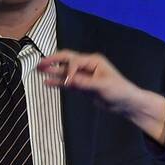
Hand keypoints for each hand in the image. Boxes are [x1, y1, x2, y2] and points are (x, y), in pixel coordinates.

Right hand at [37, 49, 164, 144]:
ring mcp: (84, 76)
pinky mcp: (82, 86)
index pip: (74, 61)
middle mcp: (87, 66)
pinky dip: (58, 83)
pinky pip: (67, 83)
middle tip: (39, 63)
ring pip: (65, 72)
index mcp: (94, 61)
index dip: (68, 70)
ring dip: (52, 71)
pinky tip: (47, 83)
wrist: (126, 103)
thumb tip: (69, 80)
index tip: (68, 83)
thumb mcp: (103, 86)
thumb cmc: (120, 91)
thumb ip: (85, 83)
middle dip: (53, 61)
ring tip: (38, 70)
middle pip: (66, 60)